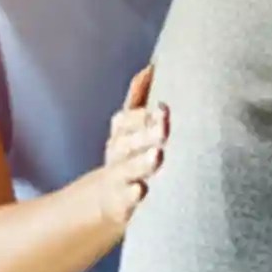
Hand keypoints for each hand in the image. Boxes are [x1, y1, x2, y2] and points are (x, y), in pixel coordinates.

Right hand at [100, 65, 167, 226]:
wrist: (106, 200)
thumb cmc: (128, 158)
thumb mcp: (129, 129)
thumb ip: (138, 100)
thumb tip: (150, 67)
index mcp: (122, 134)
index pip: (126, 120)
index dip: (141, 116)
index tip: (162, 110)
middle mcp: (119, 154)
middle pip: (129, 142)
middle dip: (146, 134)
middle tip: (164, 127)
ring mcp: (120, 179)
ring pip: (129, 168)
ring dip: (142, 162)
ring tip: (157, 155)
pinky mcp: (122, 203)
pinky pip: (126, 199)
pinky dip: (133, 195)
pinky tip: (140, 190)